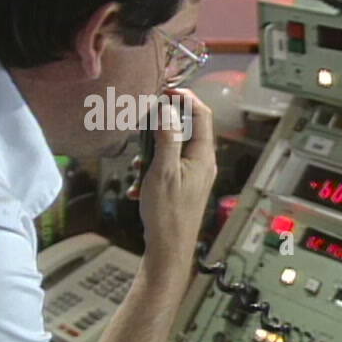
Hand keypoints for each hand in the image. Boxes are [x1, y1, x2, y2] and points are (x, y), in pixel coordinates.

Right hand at [138, 88, 216, 276]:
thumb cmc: (168, 215)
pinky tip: (139, 186)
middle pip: (185, 129)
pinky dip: (150, 171)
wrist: (168, 250)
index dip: (184, 97)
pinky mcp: (183, 186)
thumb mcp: (162, 172)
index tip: (164, 92)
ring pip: (172, 149)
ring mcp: (193, 175)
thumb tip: (168, 109)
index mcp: (203, 155)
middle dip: (160, 129)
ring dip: (151, 153)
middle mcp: (202, 163)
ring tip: (138, 167)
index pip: (201, 113)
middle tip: (143, 131)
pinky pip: (166, 167)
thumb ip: (166, 138)